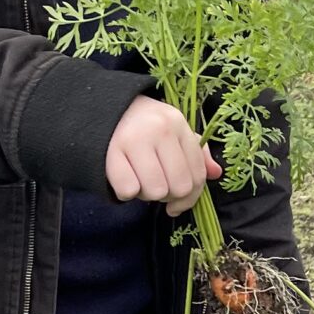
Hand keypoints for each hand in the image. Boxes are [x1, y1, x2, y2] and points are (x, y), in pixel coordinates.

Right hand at [107, 95, 220, 215]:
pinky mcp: (110, 152)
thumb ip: (195, 153)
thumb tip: (216, 173)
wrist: (97, 109)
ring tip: (138, 179)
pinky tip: (123, 179)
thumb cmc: (140, 126)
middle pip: (178, 187)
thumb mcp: (171, 131)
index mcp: (177, 123)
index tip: (177, 203)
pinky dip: (125, 193)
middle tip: (155, 186)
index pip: (197, 174)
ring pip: (155, 191)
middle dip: (167, 196)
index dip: (190, 197)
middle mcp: (160, 129)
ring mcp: (135, 139)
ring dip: (146, 194)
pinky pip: (128, 190)